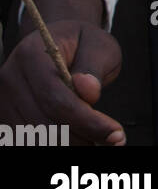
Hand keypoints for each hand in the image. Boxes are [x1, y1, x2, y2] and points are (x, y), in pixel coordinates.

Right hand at [0, 0, 125, 144]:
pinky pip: (29, 142)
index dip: (86, 120)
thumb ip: (94, 66)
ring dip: (70, 144)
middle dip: (81, 136)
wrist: (59, 44)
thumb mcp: (98, 45)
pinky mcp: (5, 119)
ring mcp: (3, 102)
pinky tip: (77, 138)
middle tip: (112, 138)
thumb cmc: (82, 44)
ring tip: (94, 136)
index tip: (115, 133)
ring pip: (36, 139)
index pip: (55, 99)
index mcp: (31, 55)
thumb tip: (88, 91)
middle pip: (45, 125)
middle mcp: (10, 80)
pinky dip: (55, 144)